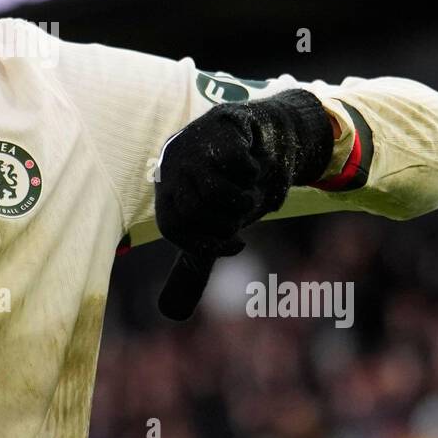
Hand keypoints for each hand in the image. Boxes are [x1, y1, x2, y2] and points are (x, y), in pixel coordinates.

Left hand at [154, 90, 333, 319]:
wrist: (270, 138)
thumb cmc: (240, 185)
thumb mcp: (217, 224)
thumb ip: (198, 258)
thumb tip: (169, 314)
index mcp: (167, 189)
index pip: (175, 228)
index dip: (208, 242)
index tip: (237, 243)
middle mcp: (173, 164)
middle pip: (197, 211)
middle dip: (231, 220)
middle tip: (245, 211)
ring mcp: (194, 141)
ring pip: (217, 190)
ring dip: (244, 198)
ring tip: (249, 190)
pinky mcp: (219, 124)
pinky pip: (237, 165)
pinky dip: (254, 172)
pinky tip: (254, 162)